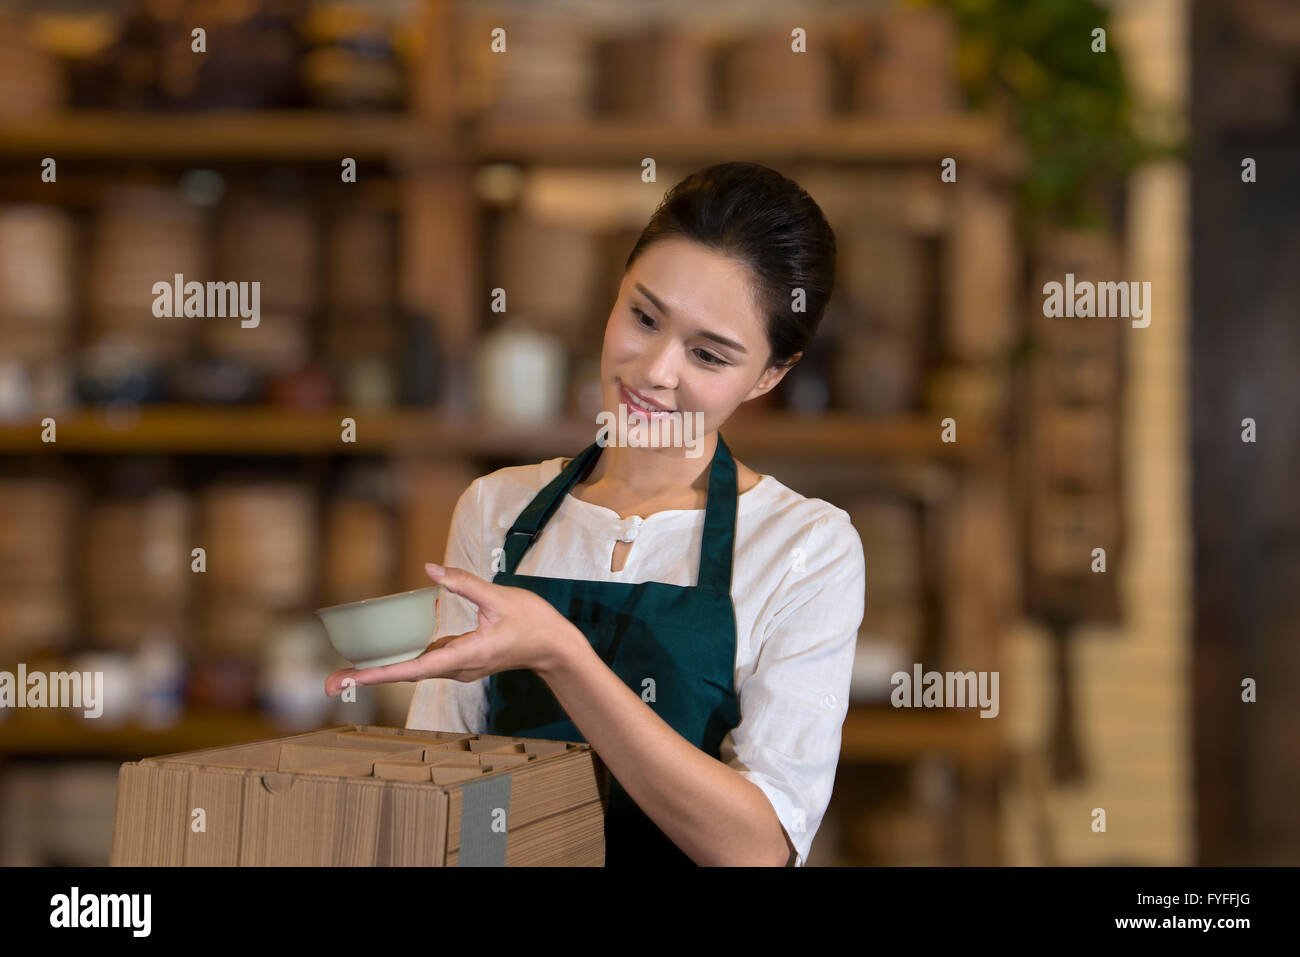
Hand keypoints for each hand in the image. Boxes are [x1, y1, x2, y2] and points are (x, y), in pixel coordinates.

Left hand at [324, 562, 577, 696]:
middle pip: (406, 674)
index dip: (380, 673)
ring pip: (413, 670)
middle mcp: (457, 668)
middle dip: (367, 678)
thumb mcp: (499, 598)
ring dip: (380, 672)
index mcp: (465, 656)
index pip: (415, 668)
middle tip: (329, 682)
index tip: (351, 677)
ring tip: (344, 674)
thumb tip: (429, 570)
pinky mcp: (461, 661)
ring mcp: (458, 668)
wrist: (555, 648)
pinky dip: (399, 662)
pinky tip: (380, 658)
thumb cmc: (533, 622)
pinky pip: (425, 662)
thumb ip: (463, 584)